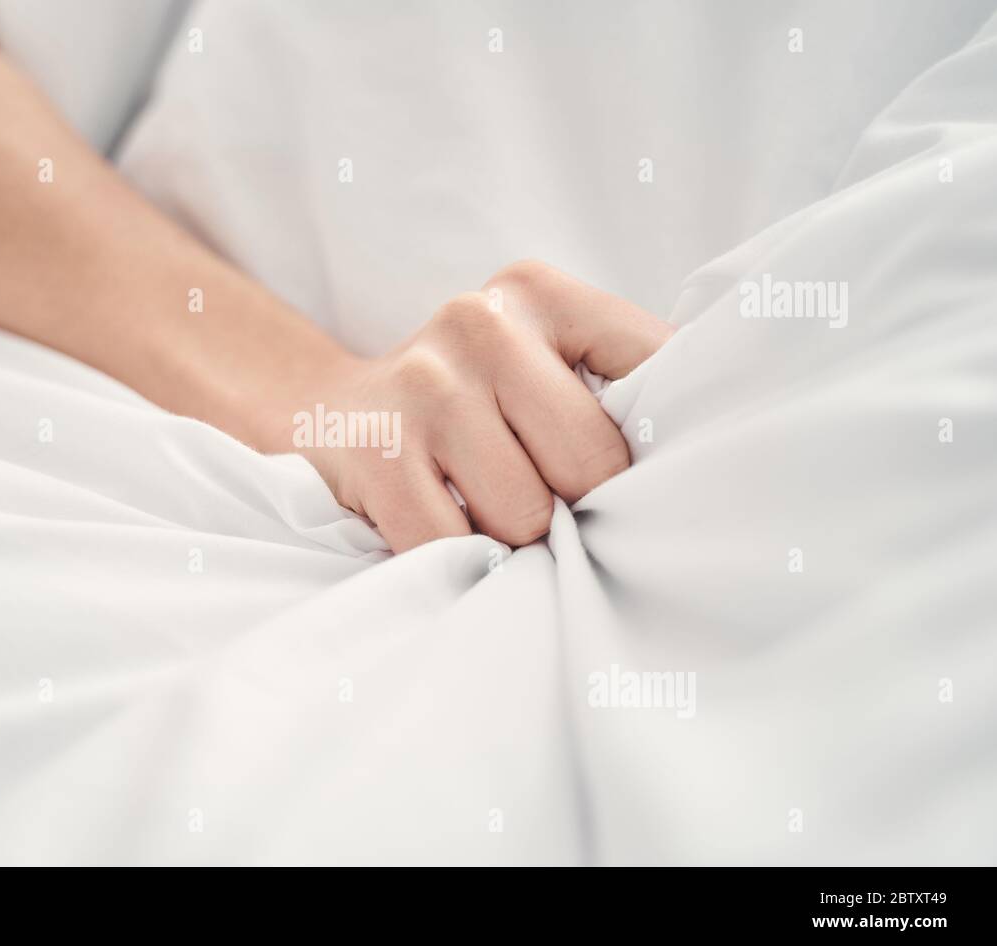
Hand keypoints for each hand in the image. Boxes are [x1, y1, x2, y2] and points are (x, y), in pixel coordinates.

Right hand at [289, 261, 674, 551]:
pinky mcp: (374, 453)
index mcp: (539, 292)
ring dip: (517, 541)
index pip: (654, 372)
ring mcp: (424, 387)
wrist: (334, 412)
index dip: (654, 446)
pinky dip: (462, 562)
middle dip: (580, 507)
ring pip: (525, 515)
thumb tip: (703, 456)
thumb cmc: (472, 400)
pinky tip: (449, 533)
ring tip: (492, 515)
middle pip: (591, 464)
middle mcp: (482, 324)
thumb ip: (614, 382)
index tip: (639, 475)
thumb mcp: (540, 358)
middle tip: (551, 505)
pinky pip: (453, 545)